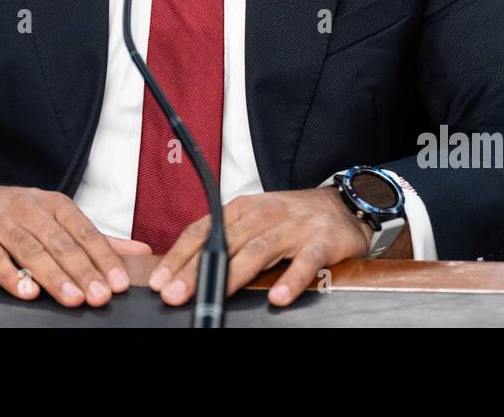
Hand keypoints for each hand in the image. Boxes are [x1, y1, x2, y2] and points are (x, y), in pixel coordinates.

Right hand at [0, 183, 148, 306]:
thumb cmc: (16, 214)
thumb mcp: (56, 218)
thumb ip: (97, 238)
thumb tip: (140, 252)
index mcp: (54, 204)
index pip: (84, 231)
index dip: (103, 258)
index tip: (119, 283)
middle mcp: (29, 209)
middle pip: (60, 243)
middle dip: (83, 271)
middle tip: (101, 297)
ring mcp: (0, 223)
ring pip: (31, 251)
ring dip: (54, 277)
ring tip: (73, 299)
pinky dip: (11, 276)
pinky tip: (28, 293)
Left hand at [148, 188, 373, 308]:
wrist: (342, 205)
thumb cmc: (290, 218)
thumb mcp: (253, 221)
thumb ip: (224, 242)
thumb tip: (184, 273)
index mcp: (241, 210)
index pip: (202, 231)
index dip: (179, 257)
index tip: (160, 280)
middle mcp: (263, 215)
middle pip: (224, 244)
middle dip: (197, 271)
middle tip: (175, 294)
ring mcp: (292, 227)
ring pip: (258, 251)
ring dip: (235, 276)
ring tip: (216, 296)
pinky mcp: (321, 241)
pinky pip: (304, 262)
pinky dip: (291, 280)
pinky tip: (278, 297)